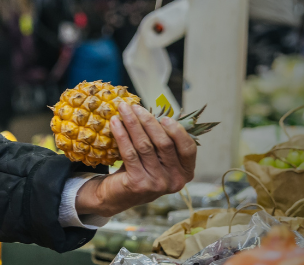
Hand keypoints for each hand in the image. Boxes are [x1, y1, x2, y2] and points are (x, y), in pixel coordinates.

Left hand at [75, 104, 198, 217]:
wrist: (117, 196)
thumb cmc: (141, 171)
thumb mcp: (158, 158)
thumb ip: (163, 141)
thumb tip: (156, 113)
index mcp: (186, 173)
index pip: (188, 148)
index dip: (177, 131)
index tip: (164, 117)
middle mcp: (175, 181)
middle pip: (165, 143)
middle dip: (149, 121)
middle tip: (135, 106)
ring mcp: (157, 184)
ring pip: (145, 146)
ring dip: (133, 124)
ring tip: (123, 109)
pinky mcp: (138, 184)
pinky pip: (129, 153)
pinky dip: (122, 135)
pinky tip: (115, 123)